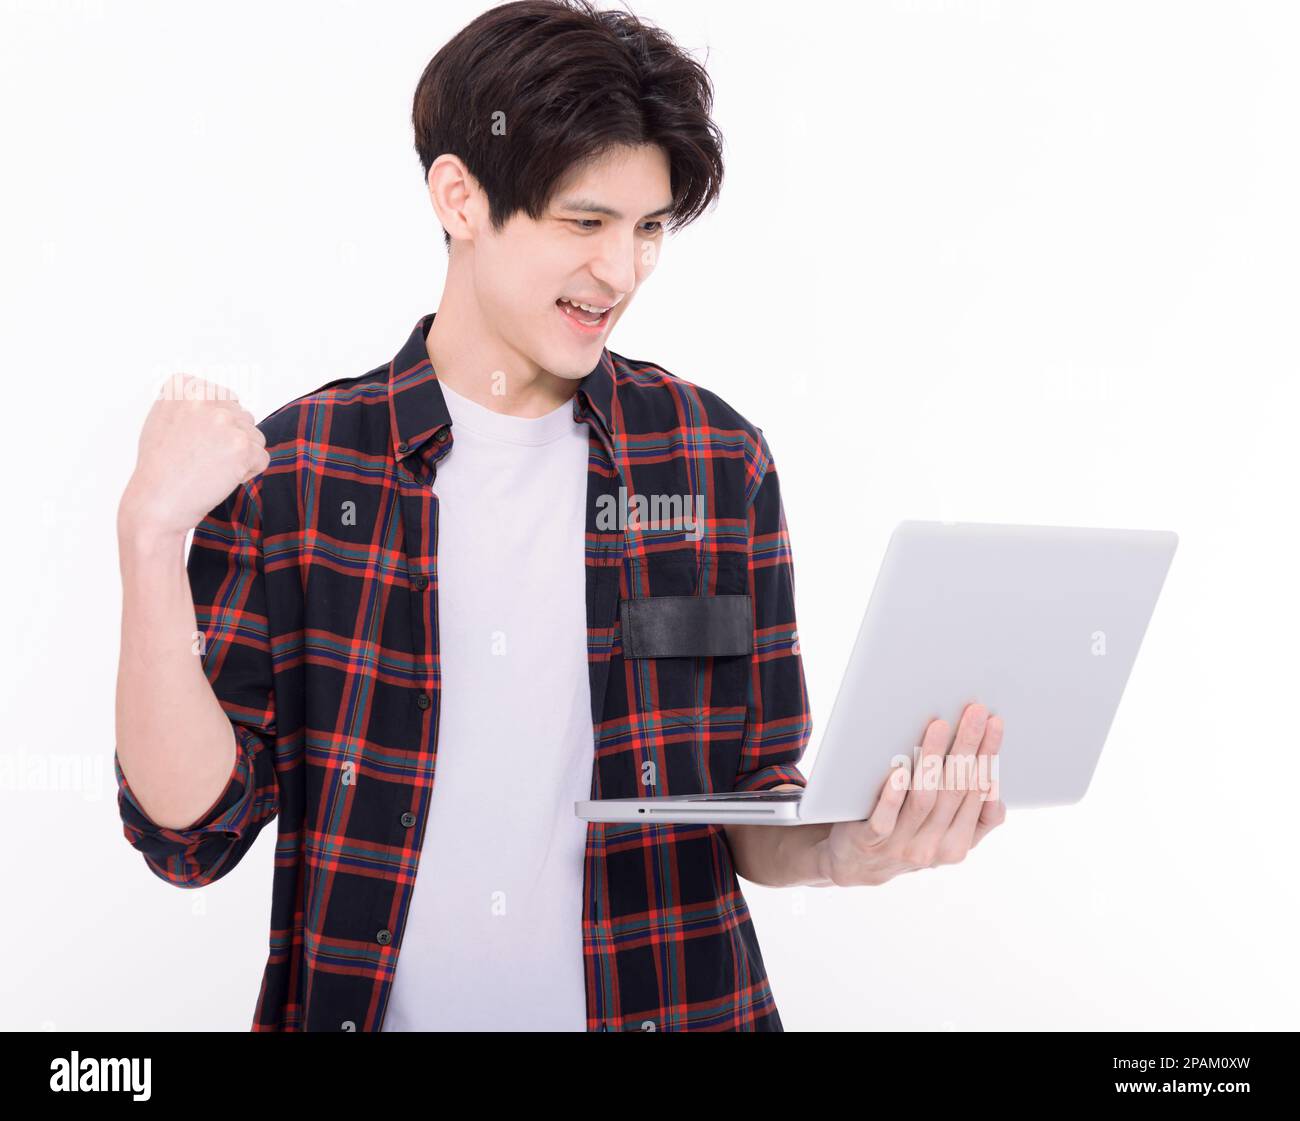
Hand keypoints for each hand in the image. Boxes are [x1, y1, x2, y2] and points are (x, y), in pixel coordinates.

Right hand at [118, 374, 268, 537]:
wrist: (156, 502)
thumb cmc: (159, 467)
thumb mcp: (164, 418)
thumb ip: (192, 402)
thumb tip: (226, 398)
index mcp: (184, 385)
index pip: (225, 398)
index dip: (215, 425)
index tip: (194, 440)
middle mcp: (205, 397)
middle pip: (242, 416)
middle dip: (229, 439)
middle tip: (202, 458)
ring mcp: (225, 421)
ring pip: (254, 436)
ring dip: (240, 455)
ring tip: (209, 468)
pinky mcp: (242, 446)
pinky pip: (261, 458)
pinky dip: (247, 472)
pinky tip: (220, 479)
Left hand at [815, 702, 1006, 886]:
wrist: (855, 865)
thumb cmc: (905, 837)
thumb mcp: (944, 837)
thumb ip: (972, 820)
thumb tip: (995, 790)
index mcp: (957, 844)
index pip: (980, 793)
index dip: (989, 757)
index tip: (995, 724)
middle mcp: (933, 848)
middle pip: (956, 790)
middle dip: (969, 746)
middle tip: (975, 712)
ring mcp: (901, 845)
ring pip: (924, 798)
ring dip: (934, 759)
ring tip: (940, 726)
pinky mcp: (870, 841)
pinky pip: (884, 819)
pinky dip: (894, 795)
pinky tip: (899, 771)